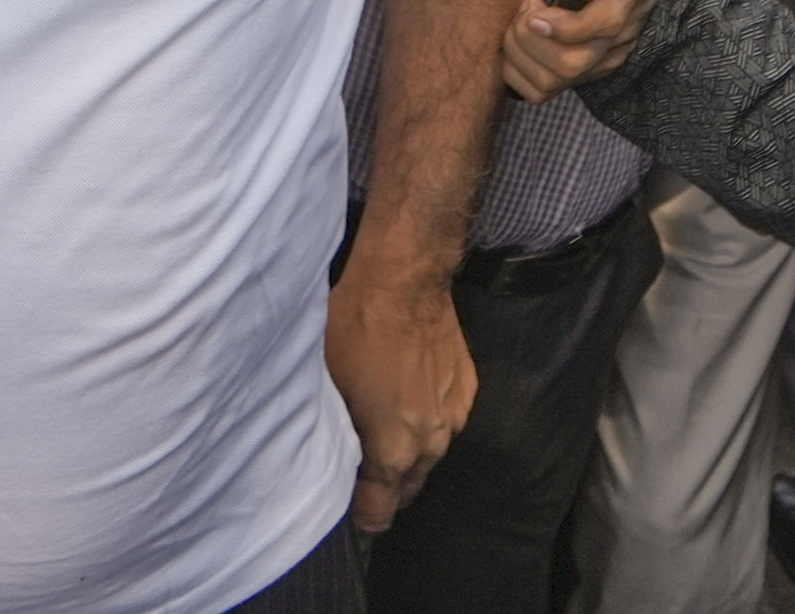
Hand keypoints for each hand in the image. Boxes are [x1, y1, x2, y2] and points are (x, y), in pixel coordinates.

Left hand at [325, 256, 475, 530]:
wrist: (403, 281)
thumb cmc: (353, 328)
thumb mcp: (327, 384)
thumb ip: (335, 433)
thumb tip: (330, 458)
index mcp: (394, 451)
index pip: (381, 511)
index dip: (361, 514)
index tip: (350, 510)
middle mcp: (431, 443)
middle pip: (407, 487)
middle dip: (385, 487)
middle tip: (359, 473)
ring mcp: (454, 418)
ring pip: (428, 454)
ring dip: (406, 451)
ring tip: (379, 430)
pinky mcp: (467, 391)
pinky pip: (443, 422)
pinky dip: (424, 420)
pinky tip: (403, 397)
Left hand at [500, 0, 663, 102]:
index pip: (601, 25)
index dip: (561, 25)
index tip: (530, 6)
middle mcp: (621, 32)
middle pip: (573, 64)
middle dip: (530, 41)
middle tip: (522, 6)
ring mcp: (607, 53)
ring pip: (558, 82)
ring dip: (522, 57)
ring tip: (518, 19)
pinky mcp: (591, 64)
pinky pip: (550, 88)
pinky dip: (522, 71)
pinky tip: (519, 37)